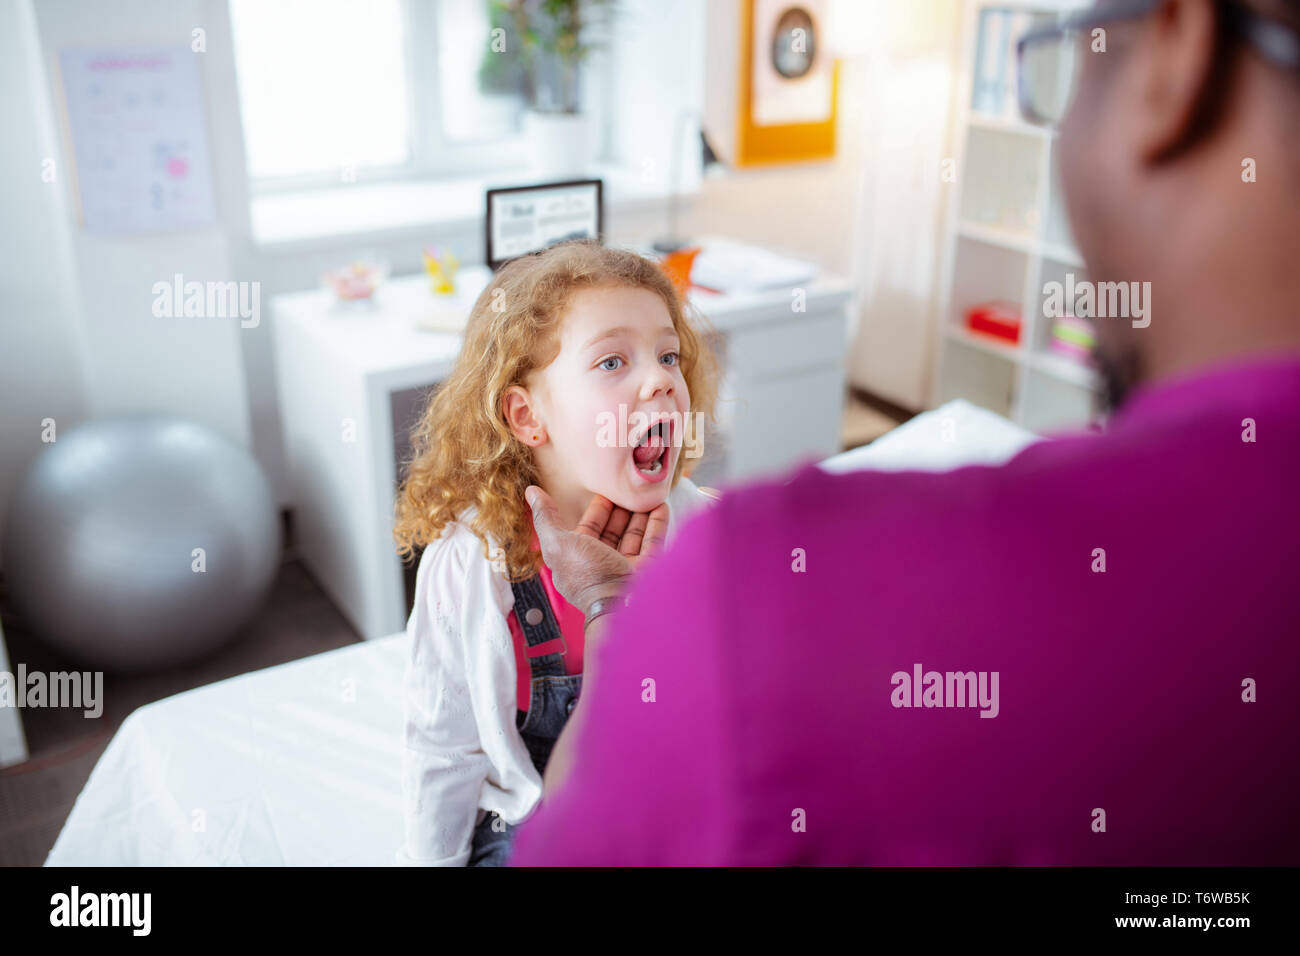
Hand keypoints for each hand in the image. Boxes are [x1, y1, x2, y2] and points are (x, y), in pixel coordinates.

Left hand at [524, 485, 669, 614]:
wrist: (620, 604)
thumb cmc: (587, 576)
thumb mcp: (558, 543)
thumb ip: (546, 517)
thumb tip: (531, 492)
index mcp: (579, 560)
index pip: (589, 530)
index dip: (597, 511)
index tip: (607, 492)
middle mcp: (603, 565)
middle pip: (613, 531)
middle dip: (621, 510)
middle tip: (629, 490)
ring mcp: (627, 568)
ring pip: (634, 536)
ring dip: (640, 514)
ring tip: (646, 494)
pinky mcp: (648, 570)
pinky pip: (653, 542)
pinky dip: (657, 524)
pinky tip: (660, 506)